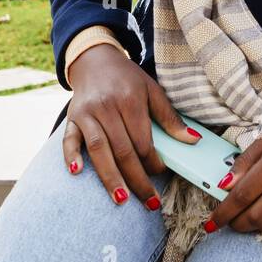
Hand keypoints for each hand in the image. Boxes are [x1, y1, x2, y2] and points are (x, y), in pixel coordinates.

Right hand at [64, 44, 200, 209]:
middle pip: (123, 149)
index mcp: (130, 100)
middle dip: (137, 179)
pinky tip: (77, 172)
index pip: (143, 139)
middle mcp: (107, 107)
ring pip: (98, 149)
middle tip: (150, 201)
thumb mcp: (152, 90)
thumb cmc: (127, 78)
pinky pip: (69, 139)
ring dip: (110, 176)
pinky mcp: (71, 118)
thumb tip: (193, 141)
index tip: (162, 174)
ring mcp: (87, 113)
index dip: (154, 161)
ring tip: (122, 199)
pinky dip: (71, 155)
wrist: (95, 60)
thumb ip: (170, 117)